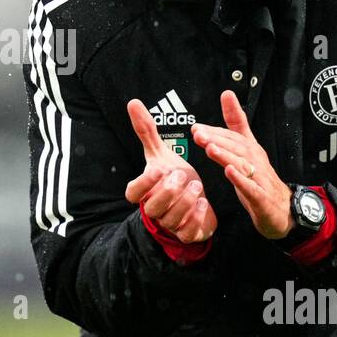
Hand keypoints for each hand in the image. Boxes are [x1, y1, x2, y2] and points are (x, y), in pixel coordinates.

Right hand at [124, 98, 217, 243]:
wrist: (193, 201)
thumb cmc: (173, 176)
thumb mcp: (160, 153)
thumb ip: (147, 130)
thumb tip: (133, 102)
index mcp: (145, 191)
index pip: (133, 193)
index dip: (143, 184)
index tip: (158, 169)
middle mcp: (155, 209)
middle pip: (153, 207)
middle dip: (168, 192)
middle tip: (182, 176)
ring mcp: (170, 223)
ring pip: (171, 219)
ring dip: (185, 202)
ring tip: (197, 185)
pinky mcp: (186, 233)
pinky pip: (187, 232)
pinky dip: (195, 219)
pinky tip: (203, 203)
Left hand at [191, 90, 292, 239]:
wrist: (284, 211)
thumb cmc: (261, 179)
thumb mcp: (248, 149)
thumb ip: (236, 123)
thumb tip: (227, 94)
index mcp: (251, 151)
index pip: (233, 138)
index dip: (215, 131)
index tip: (196, 127)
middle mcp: (257, 162)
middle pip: (237, 148)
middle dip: (217, 140)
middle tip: (198, 134)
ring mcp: (261, 180)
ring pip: (243, 165)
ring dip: (226, 156)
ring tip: (210, 148)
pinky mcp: (262, 198)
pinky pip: (251, 188)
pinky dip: (241, 180)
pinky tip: (229, 173)